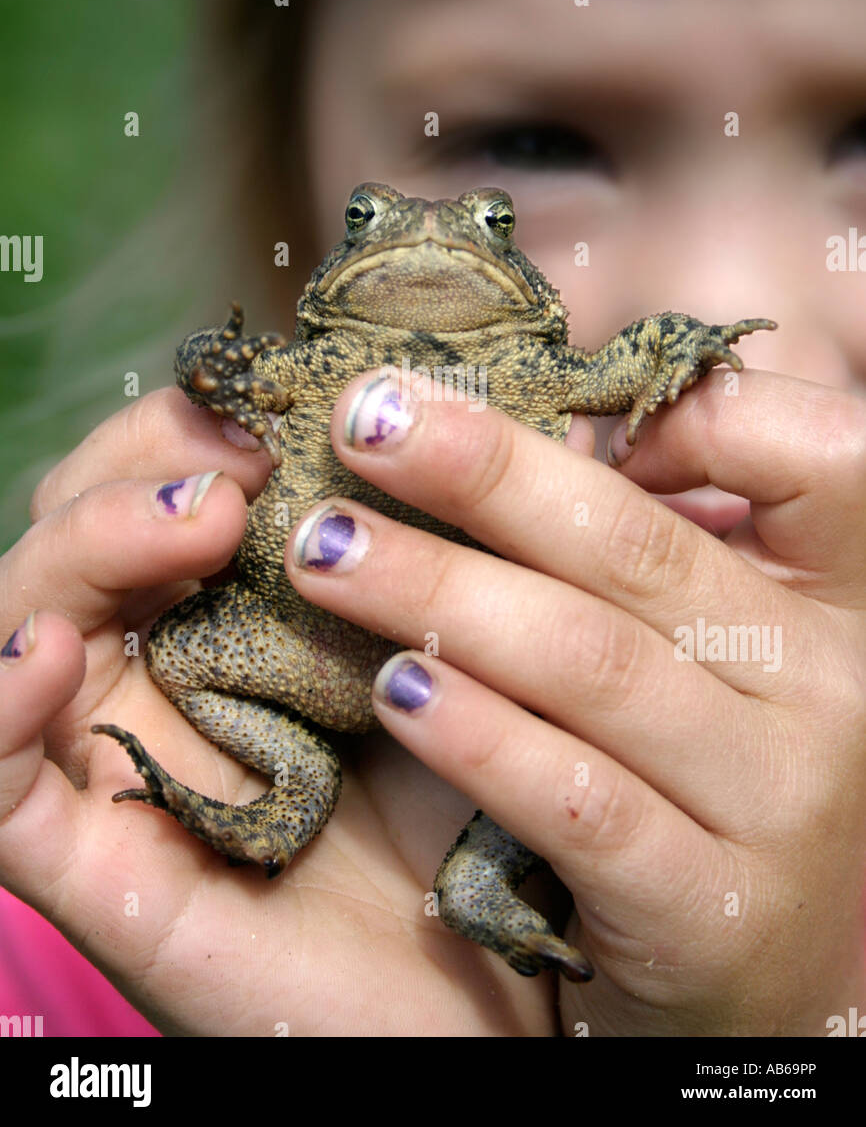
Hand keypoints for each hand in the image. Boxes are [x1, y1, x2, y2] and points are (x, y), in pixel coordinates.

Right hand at [0, 388, 555, 1034]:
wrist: (500, 982)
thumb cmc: (484, 798)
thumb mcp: (460, 641)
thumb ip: (435, 530)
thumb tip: (443, 394)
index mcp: (231, 609)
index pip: (158, 478)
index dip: (195, 419)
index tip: (288, 401)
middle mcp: (158, 673)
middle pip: (79, 531)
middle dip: (141, 462)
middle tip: (243, 461)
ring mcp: (115, 764)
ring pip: (22, 625)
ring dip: (88, 547)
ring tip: (193, 523)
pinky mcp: (94, 867)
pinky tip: (50, 651)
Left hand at [284, 368, 865, 1035]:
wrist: (778, 984)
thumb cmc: (722, 782)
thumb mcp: (729, 652)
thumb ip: (663, 544)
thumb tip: (550, 432)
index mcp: (835, 601)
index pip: (821, 456)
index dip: (699, 410)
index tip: (540, 385)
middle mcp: (825, 687)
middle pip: (638, 549)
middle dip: (485, 470)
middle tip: (357, 416)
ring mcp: (774, 801)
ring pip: (595, 664)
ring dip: (443, 593)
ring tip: (324, 548)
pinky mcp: (708, 907)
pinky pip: (583, 802)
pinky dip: (483, 739)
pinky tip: (394, 689)